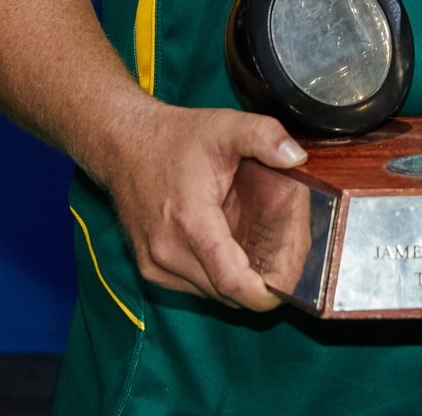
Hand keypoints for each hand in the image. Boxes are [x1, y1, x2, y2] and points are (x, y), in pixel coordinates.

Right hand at [95, 101, 306, 310]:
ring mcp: (156, 264)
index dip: (263, 293)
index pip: (231, 281)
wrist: (124, 144)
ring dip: (237, 282)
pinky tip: (230, 252)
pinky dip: (216, 278)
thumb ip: (265, 136)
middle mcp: (168, 252)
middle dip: (259, 286)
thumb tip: (297, 157)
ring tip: (259, 255)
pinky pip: (193, 286)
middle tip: (284, 264)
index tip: (289, 289)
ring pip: (210, 293)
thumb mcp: (227, 126)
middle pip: (226, 292)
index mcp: (191, 222)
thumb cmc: (175, 138)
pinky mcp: (150, 268)